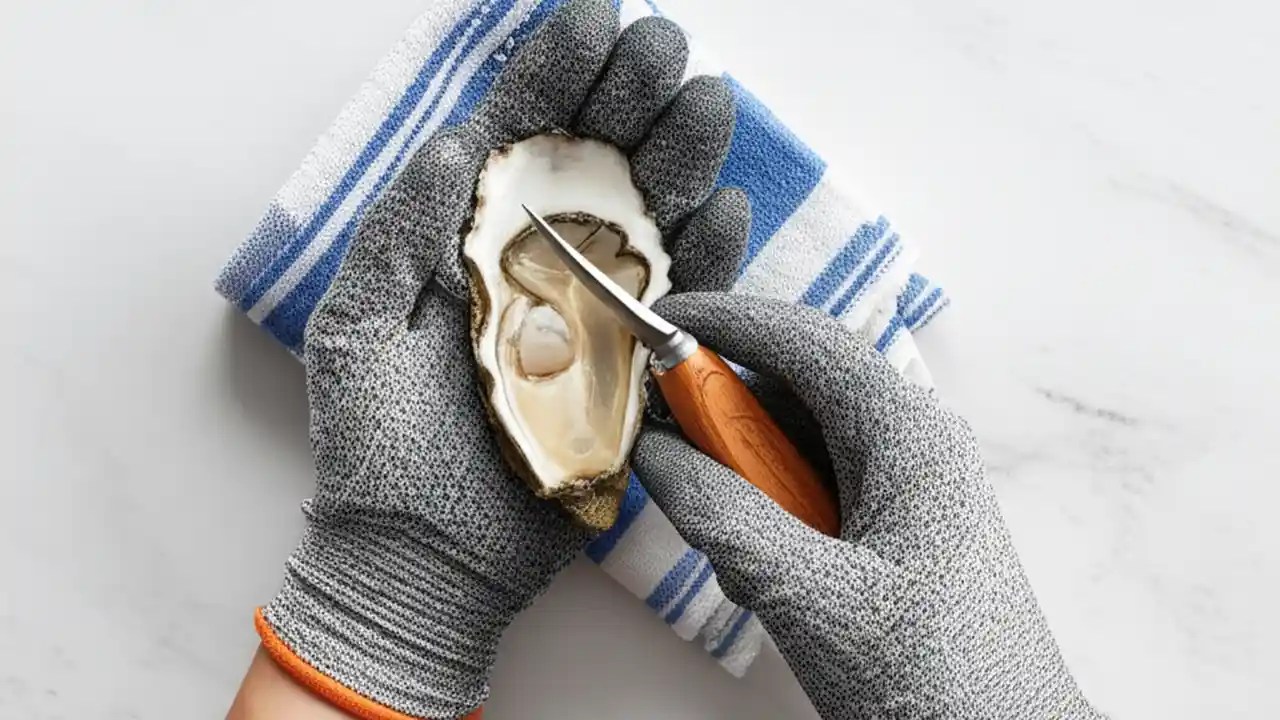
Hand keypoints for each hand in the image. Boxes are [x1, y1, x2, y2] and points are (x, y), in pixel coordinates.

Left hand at [254, 1, 749, 717]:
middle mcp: (542, 263)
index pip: (519, 137)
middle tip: (664, 44)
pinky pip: (686, 304)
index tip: (591, 17)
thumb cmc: (378, 443)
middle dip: (631, 95)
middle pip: (598, 162)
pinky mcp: (637, 368)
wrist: (424, 553)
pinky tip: (724, 205)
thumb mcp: (360, 324)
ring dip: (682, 156)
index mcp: (471, 239)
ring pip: (651, 217)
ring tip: (706, 99)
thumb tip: (456, 142)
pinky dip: (711, 257)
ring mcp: (596, 313)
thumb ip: (402, 229)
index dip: (554, 73)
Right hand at [632, 293, 1101, 719]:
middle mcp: (913, 441)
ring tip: (734, 553)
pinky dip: (774, 516)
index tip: (654, 322)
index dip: (723, 322)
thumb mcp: (805, 594)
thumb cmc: (932, 678)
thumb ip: (721, 515)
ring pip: (802, 443)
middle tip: (670, 449)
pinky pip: (819, 489)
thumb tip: (657, 454)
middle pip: (799, 387)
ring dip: (749, 481)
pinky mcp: (900, 525)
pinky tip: (764, 575)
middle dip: (727, 418)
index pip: (803, 339)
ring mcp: (910, 484)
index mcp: (908, 433)